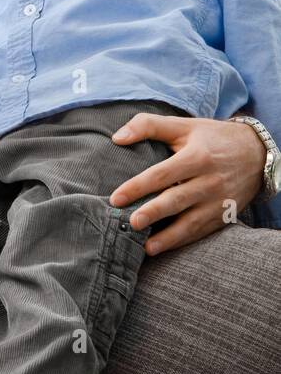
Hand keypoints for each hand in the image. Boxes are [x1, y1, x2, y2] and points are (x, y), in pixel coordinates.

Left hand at [109, 113, 264, 254]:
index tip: (116, 198)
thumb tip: (117, 138)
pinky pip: (202, 231)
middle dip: (154, 213)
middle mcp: (210, 181)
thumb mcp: (182, 125)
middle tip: (131, 222)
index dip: (138, 186)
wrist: (257, 153)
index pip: (162, 174)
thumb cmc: (211, 138)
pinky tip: (163, 247)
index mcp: (196, 157)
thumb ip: (147, 126)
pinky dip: (182, 240)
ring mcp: (219, 201)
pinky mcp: (225, 214)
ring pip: (191, 222)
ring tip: (145, 247)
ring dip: (168, 237)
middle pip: (177, 199)